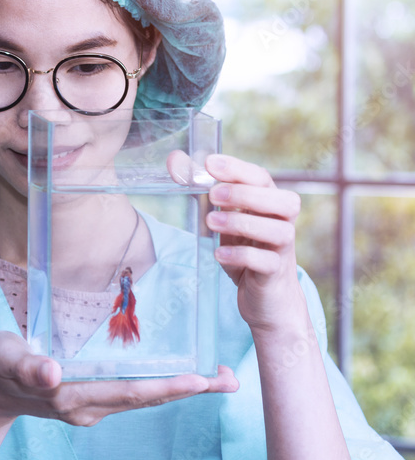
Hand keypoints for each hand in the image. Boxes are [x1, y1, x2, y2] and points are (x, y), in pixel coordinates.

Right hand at [0, 331, 237, 428]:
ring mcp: (90, 406)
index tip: (201, 379)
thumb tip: (53, 372)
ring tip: (218, 378)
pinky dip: (160, 386)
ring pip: (143, 398)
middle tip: (230, 379)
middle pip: (146, 399)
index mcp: (71, 395)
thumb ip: (26, 364)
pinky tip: (178, 377)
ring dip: (181, 389)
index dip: (166, 386)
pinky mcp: (90, 400)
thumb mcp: (3, 356)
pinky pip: (132, 394)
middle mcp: (87, 406)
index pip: (129, 392)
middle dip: (190, 390)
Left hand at [197, 153, 306, 333]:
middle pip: (283, 201)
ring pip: (278, 231)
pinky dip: (242, 256)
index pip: (262, 178)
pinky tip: (219, 254)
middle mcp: (282, 223)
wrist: (266, 298)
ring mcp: (282, 250)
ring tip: (211, 222)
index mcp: (270, 204)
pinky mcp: (275, 274)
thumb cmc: (245, 250)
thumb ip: (204, 192)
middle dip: (246, 194)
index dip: (238, 169)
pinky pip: (266, 262)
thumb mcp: (224, 220)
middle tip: (212, 194)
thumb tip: (175, 161)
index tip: (210, 163)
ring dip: (242, 223)